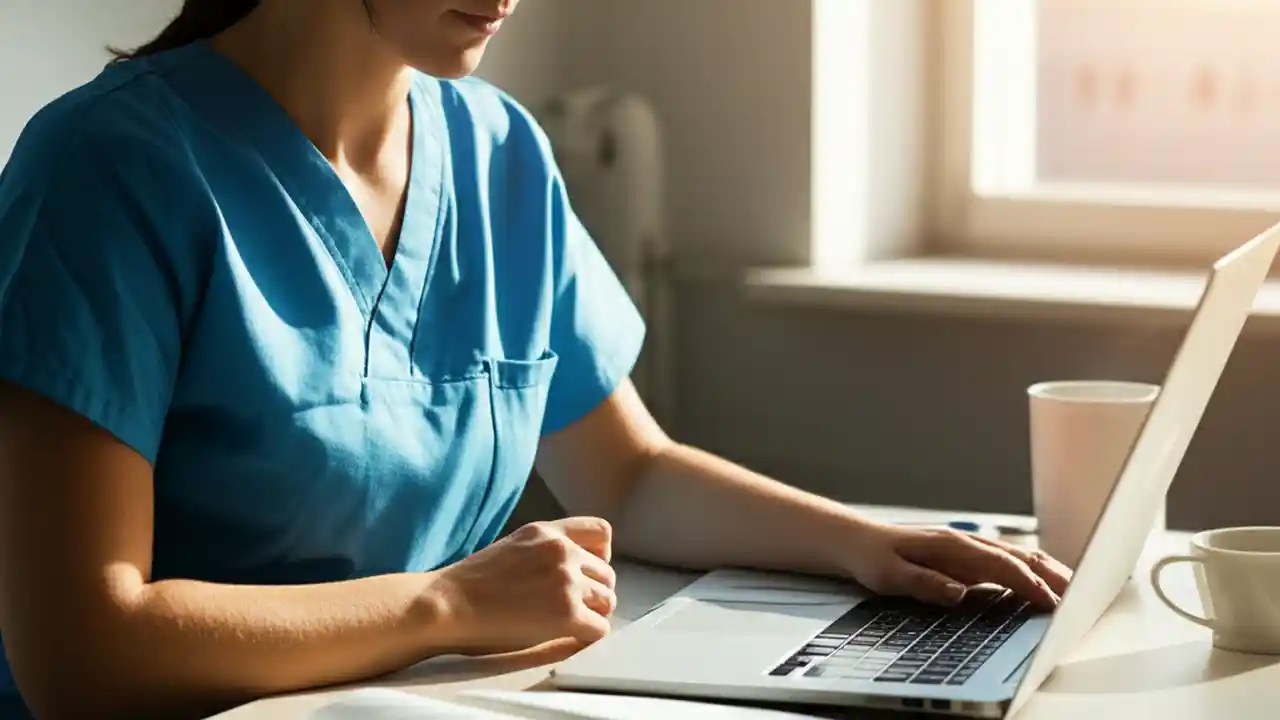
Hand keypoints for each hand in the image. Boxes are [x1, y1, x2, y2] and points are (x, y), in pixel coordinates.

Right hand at [430, 517, 616, 655]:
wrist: (448, 604)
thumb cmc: (472, 582)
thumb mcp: (514, 546)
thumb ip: (546, 550)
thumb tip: (578, 570)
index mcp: (548, 531)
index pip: (601, 532)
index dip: (600, 556)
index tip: (586, 573)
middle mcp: (562, 551)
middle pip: (608, 574)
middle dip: (594, 592)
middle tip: (573, 607)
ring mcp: (566, 581)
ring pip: (608, 601)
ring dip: (593, 614)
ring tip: (568, 622)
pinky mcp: (566, 613)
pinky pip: (600, 628)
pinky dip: (587, 635)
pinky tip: (568, 637)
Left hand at [841, 523, 1072, 609]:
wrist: (855, 540)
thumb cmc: (871, 558)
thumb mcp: (888, 575)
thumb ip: (923, 583)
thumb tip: (959, 592)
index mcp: (951, 546)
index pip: (1001, 565)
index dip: (1028, 584)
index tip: (1051, 602)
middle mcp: (964, 542)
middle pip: (1018, 557)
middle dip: (1051, 575)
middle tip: (1083, 596)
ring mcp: (967, 547)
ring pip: (1016, 556)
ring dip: (1046, 571)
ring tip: (1075, 589)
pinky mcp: (965, 555)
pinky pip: (1005, 562)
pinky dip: (1030, 571)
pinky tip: (1042, 584)